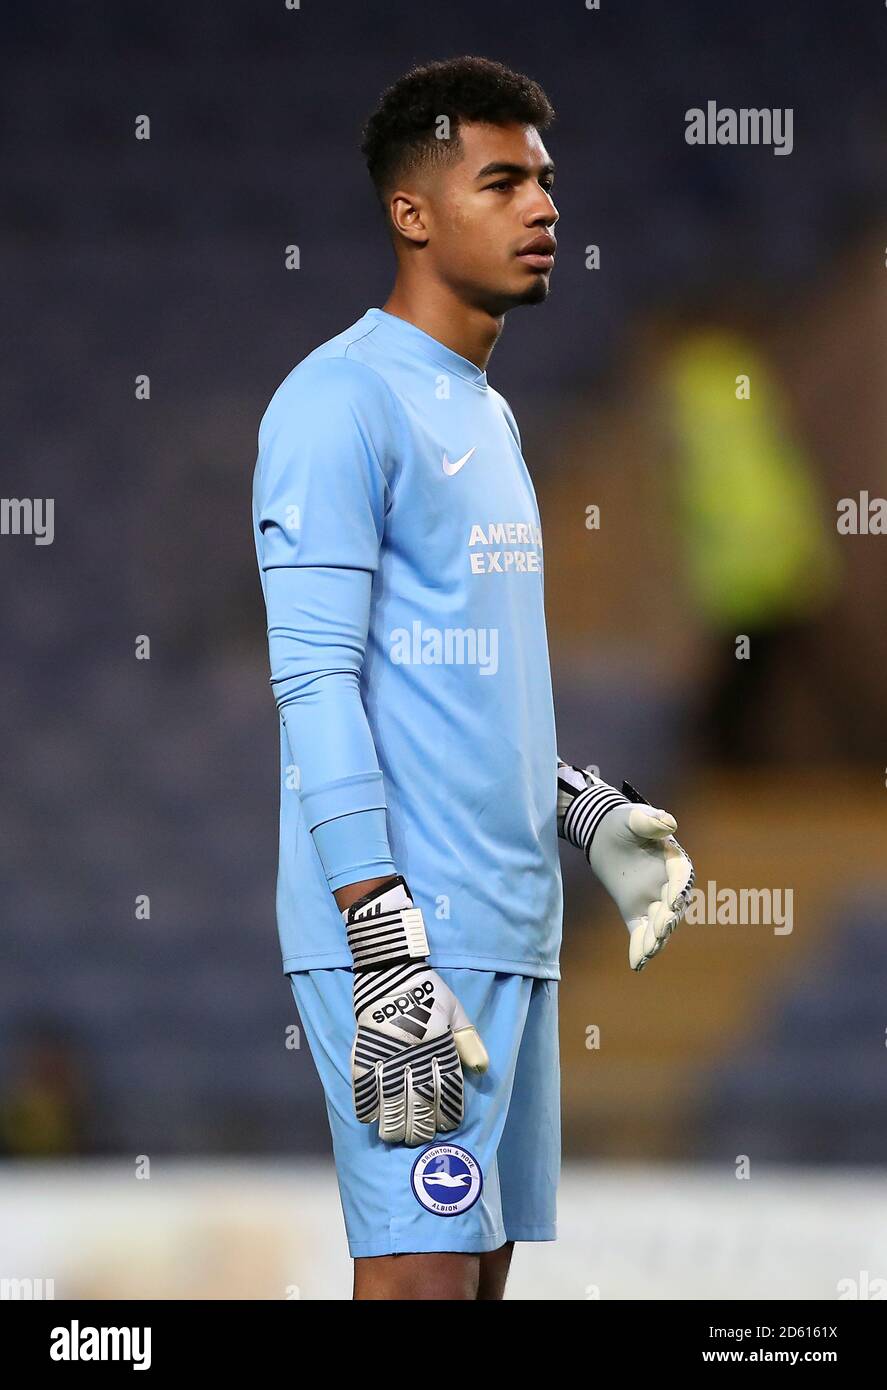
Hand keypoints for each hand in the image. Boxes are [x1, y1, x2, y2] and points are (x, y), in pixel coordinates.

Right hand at [343, 876, 488, 1144]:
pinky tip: (370, 1118)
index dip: (447, 1114)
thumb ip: (468, 1041)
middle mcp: (415, 1052)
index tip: (446, 1127)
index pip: (447, 1090)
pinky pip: (363, 1084)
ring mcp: (387, 1052)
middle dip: (420, 1127)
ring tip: (395, 1137)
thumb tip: (481, 1070)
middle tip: (419, 1138)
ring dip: (393, 1124)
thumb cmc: (428, 990)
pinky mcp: (364, 1048)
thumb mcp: (455, 1010)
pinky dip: (365, 1104)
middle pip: (419, 1102)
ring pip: (391, 1100)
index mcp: (440, 1044)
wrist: (390, 968)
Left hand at [557, 762, 694, 971]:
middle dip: (668, 919)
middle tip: (659, 931)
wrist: (603, 834)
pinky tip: (637, 964)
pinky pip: (640, 931)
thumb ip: (648, 821)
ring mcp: (652, 900)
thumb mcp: (632, 817)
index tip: (674, 900)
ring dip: (656, 939)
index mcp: (672, 861)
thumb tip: (668, 823)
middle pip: (673, 905)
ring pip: (659, 923)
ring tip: (650, 952)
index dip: (680, 888)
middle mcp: (667, 884)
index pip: (681, 876)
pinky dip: (639, 947)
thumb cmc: (623, 823)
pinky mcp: (635, 911)